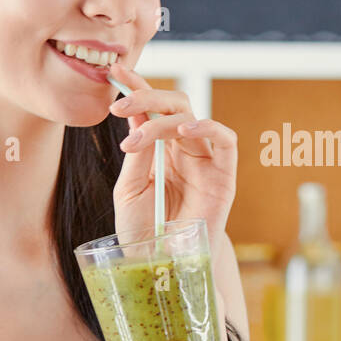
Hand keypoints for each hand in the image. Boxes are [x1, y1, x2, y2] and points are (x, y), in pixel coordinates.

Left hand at [107, 62, 236, 244]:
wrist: (164, 268)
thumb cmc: (145, 233)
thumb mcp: (129, 189)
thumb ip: (137, 154)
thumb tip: (136, 117)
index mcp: (158, 150)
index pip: (150, 109)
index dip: (136, 87)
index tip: (115, 73)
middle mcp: (182, 150)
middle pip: (172, 104)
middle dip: (145, 98)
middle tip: (119, 108)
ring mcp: (204, 160)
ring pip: (191, 116)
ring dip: (163, 118)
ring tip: (139, 136)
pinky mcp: (224, 175)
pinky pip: (225, 139)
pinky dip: (207, 127)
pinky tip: (183, 131)